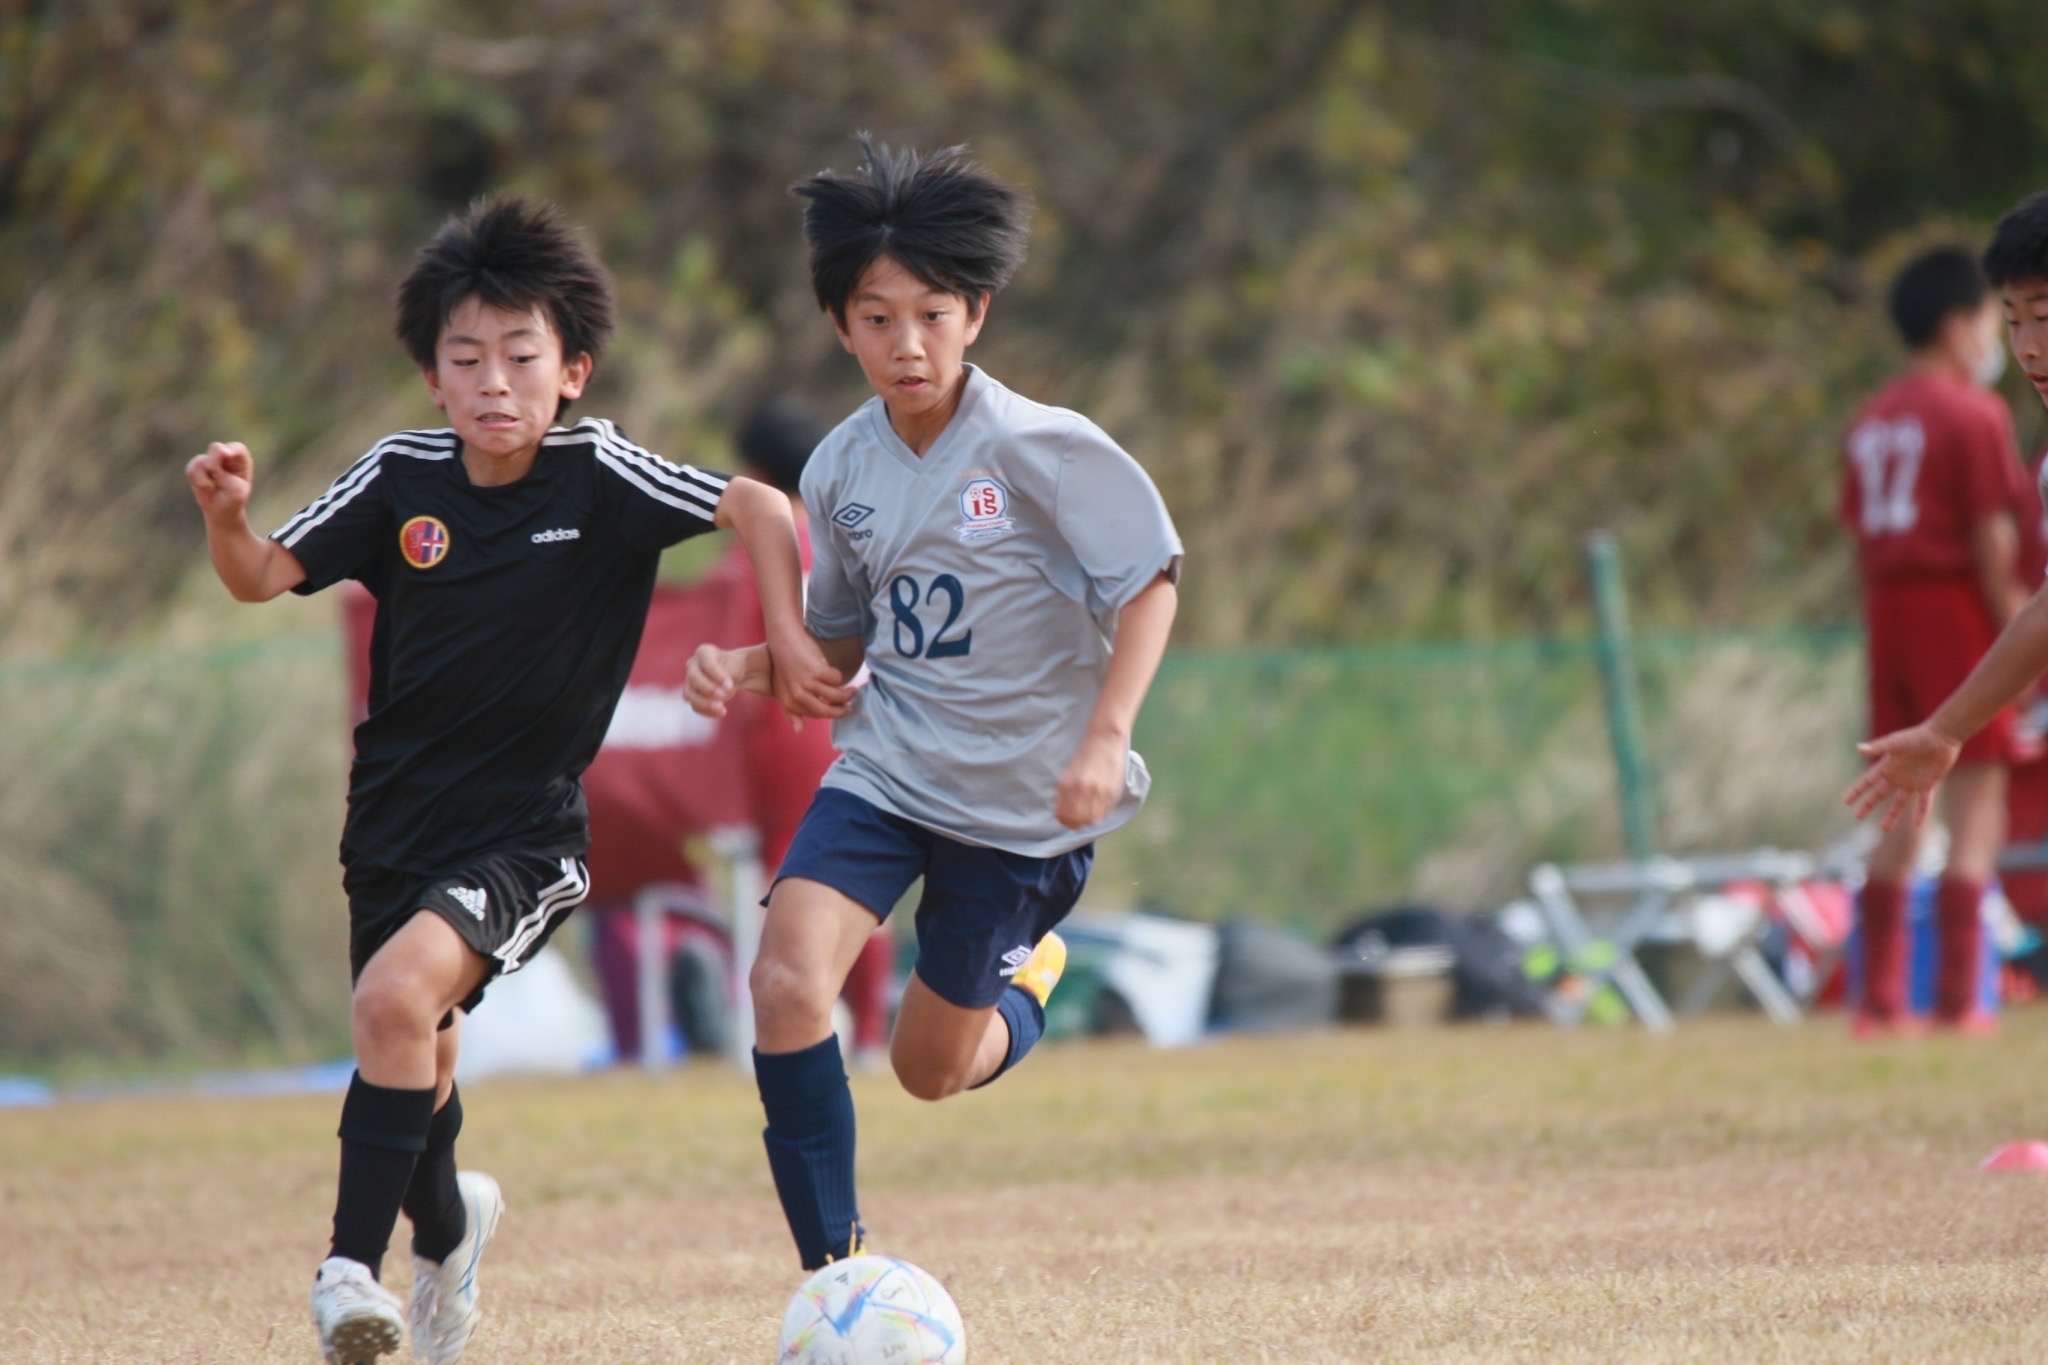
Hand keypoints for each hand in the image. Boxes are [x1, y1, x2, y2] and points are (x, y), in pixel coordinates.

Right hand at [185, 442, 254, 519]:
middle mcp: (225, 456)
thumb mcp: (234, 488)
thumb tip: (207, 461)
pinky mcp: (196, 467)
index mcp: (240, 460)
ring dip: (204, 477)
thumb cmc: (233, 499)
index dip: (230, 450)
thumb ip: (222, 473)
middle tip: (215, 475)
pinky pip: (191, 469)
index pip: (236, 447)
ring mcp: (210, 460)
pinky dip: (197, 480)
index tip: (227, 455)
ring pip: (201, 460)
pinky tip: (205, 487)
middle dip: (214, 463)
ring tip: (212, 487)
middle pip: (216, 448)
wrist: (222, 510)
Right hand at [684, 644, 753, 718]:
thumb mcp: (736, 666)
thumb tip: (722, 692)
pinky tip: (722, 713)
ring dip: (704, 703)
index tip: (730, 685)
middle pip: (693, 678)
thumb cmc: (734, 665)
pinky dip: (707, 711)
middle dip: (708, 688)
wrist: (732, 673)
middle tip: (723, 695)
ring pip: (689, 694)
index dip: (717, 675)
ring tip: (721, 709)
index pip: (707, 664)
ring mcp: (689, 680)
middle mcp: (692, 665)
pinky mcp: (692, 695)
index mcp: (703, 652)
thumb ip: (728, 675)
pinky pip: (694, 705)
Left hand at [765, 628, 855, 725]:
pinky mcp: (818, 672)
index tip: (839, 709)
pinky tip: (834, 672)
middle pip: (828, 711)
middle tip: (850, 707)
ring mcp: (808, 684)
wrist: (784, 640)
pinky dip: (837, 676)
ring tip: (852, 690)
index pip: (816, 715)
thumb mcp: (783, 691)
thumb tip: (799, 731)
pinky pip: (837, 680)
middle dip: (843, 711)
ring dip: (848, 694)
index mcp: (789, 703)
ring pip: (837, 696)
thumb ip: (791, 712)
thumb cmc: (785, 665)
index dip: (830, 712)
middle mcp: (798, 696)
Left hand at [1055, 728, 1127, 830]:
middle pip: (1076, 820)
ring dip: (1089, 820)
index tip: (1065, 820)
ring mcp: (1098, 792)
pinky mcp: (1112, 792)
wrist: (1105, 738)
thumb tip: (1066, 812)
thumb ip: (1066, 793)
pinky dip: (1100, 814)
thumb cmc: (1085, 755)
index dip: (1063, 821)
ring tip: (1088, 816)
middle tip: (1076, 822)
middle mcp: (1081, 790)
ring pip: (1091, 819)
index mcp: (1066, 784)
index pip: (1062, 815)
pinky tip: (1098, 808)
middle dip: (1075, 823)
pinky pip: (1104, 812)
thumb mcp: (1069, 773)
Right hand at [1844, 724, 1962, 831]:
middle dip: (1868, 805)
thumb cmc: (1917, 736)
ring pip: (1899, 803)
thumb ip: (1879, 747)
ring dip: (1892, 816)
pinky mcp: (1928, 785)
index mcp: (1887, 766)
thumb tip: (1858, 749)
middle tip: (1857, 817)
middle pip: (1879, 794)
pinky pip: (1924, 803)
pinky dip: (1921, 813)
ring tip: (1884, 829)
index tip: (1846, 801)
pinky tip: (1917, 825)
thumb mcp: (1896, 742)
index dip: (1857, 791)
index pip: (1868, 781)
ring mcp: (1912, 782)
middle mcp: (1897, 776)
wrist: (1942, 736)